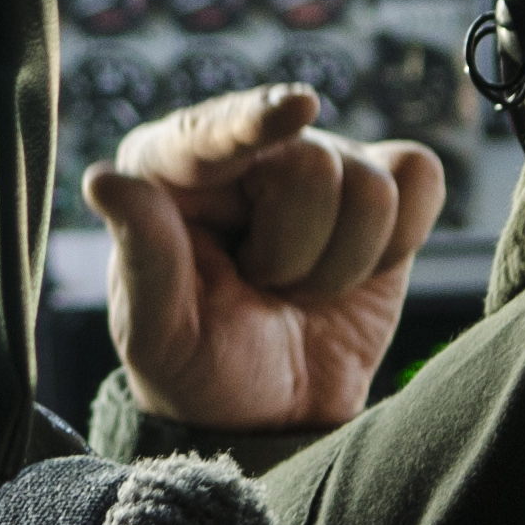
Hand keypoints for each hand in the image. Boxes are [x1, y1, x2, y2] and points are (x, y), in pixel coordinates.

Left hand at [86, 85, 444, 433]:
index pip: (212, 134)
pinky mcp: (380, 184)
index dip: (255, 122)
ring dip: (341, 264)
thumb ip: (145, 257)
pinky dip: (398, 240)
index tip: (297, 110)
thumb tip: (103, 181)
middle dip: (295, 254)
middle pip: (314, 165)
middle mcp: (247, 151)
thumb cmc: (198, 368)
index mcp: (170, 171)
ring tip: (299, 288)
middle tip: (263, 287)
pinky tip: (355, 270)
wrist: (272, 414)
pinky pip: (420, 179)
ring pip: (372, 187)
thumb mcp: (158, 333)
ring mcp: (318, 162)